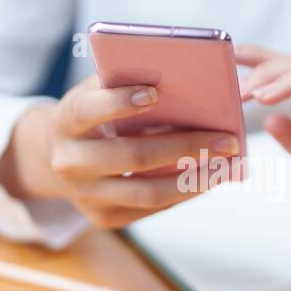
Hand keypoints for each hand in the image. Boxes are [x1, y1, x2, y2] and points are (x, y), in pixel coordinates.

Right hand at [0, 74, 240, 227]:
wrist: (59, 156)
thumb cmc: (92, 114)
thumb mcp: (96, 92)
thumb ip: (124, 80)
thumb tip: (180, 73)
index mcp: (66, 121)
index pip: (88, 110)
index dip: (120, 102)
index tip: (156, 92)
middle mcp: (70, 162)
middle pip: (132, 156)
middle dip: (185, 146)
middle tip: (227, 139)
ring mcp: (86, 195)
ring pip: (148, 192)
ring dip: (196, 179)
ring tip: (231, 165)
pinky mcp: (104, 217)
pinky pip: (153, 207)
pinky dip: (186, 192)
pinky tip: (213, 178)